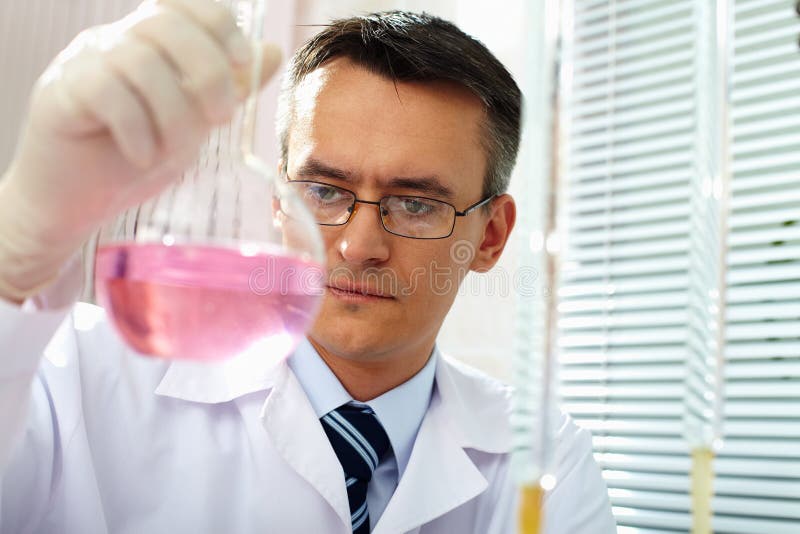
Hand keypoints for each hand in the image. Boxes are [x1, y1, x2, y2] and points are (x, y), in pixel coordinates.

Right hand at [0, 0, 280, 300]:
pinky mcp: (61, 92)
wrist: (77, 201)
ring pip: (141, 62)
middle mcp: (115, 42)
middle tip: (220, 119)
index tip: (243, 63)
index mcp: (150, 43)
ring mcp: (85, 62)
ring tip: (175, 150)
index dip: (219, 25)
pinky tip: (143, 157)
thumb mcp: (195, 121)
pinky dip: (137, 131)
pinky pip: (108, 93)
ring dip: (173, 114)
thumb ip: (229, 87)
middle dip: (208, 73)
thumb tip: (271, 51)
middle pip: (166, 25)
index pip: (184, 5)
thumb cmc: (134, 158)